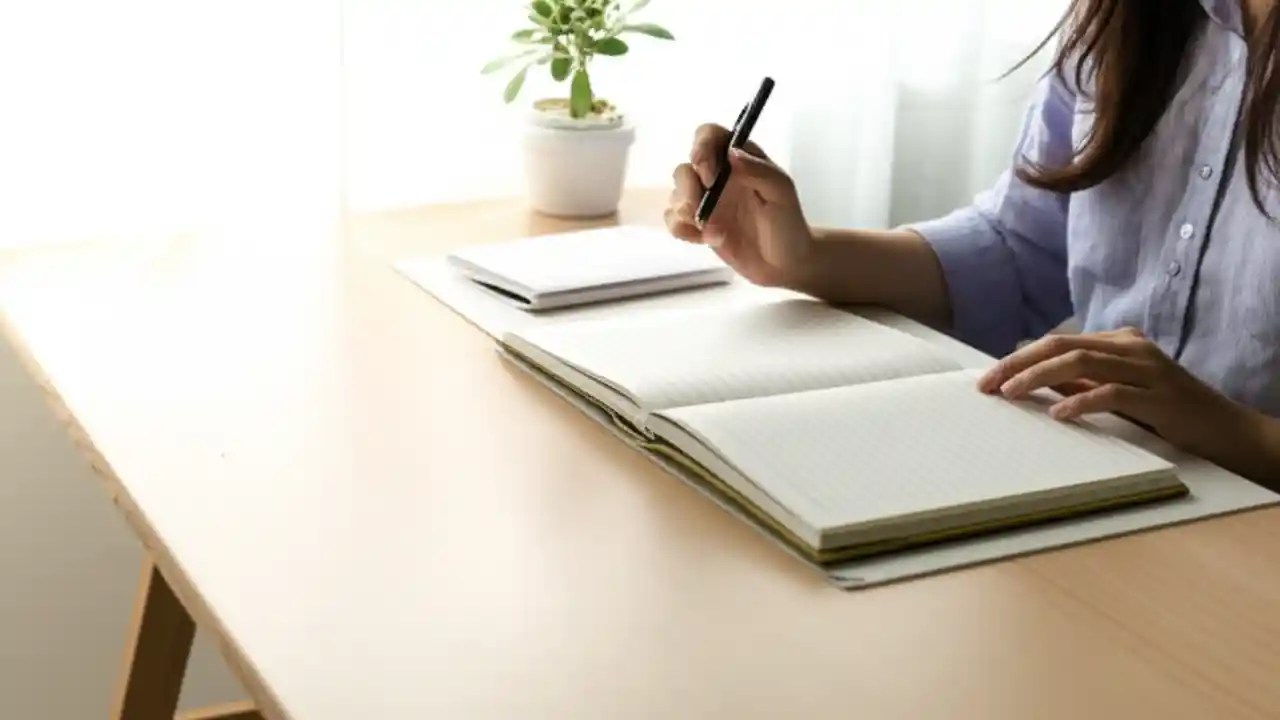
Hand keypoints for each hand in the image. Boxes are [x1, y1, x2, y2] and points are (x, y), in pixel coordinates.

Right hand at [663, 123, 813, 286]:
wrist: (784, 263)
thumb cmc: (788, 223)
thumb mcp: (782, 194)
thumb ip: (759, 170)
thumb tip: (731, 153)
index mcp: (737, 158)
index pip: (708, 135)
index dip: (701, 149)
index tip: (709, 176)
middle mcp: (716, 175)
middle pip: (683, 169)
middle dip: (688, 191)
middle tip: (702, 212)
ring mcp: (704, 201)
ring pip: (675, 196)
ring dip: (687, 215)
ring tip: (715, 234)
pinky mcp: (696, 225)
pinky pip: (673, 220)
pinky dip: (683, 231)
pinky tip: (706, 240)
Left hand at [978, 327, 1251, 459]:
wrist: (1223, 427)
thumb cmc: (1163, 411)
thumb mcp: (1115, 392)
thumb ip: (1079, 384)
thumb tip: (1030, 383)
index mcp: (1117, 341)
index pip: (1057, 342)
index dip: (1018, 359)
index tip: (986, 380)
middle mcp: (1130, 347)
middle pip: (1062, 346)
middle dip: (1019, 364)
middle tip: (988, 385)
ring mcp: (1147, 369)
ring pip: (1082, 362)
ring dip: (1040, 377)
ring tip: (1012, 394)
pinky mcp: (1160, 396)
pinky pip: (1113, 393)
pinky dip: (1082, 401)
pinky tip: (1059, 413)